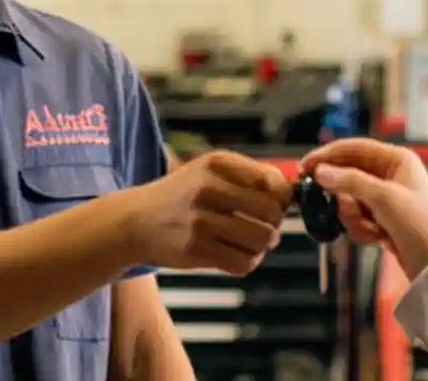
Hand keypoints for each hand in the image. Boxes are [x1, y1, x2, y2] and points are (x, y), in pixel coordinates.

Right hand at [126, 150, 291, 275]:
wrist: (136, 221)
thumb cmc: (182, 195)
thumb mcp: (210, 170)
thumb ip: (249, 175)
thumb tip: (291, 191)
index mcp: (217, 164)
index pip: (274, 182)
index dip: (282, 198)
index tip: (274, 204)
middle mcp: (209, 189)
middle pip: (272, 212)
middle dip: (275, 223)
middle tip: (264, 226)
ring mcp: (202, 221)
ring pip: (263, 240)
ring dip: (264, 245)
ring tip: (252, 241)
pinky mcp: (197, 250)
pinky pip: (244, 263)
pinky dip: (249, 262)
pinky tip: (239, 254)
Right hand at [301, 138, 427, 278]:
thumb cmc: (421, 225)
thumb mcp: (385, 198)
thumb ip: (350, 182)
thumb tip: (320, 172)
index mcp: (397, 159)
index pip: (355, 147)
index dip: (328, 155)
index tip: (304, 167)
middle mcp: (391, 174)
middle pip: (348, 174)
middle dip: (342, 194)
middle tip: (334, 205)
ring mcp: (386, 198)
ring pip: (349, 198)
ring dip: (352, 215)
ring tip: (368, 227)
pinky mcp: (382, 220)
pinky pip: (356, 217)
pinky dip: (360, 228)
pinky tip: (375, 237)